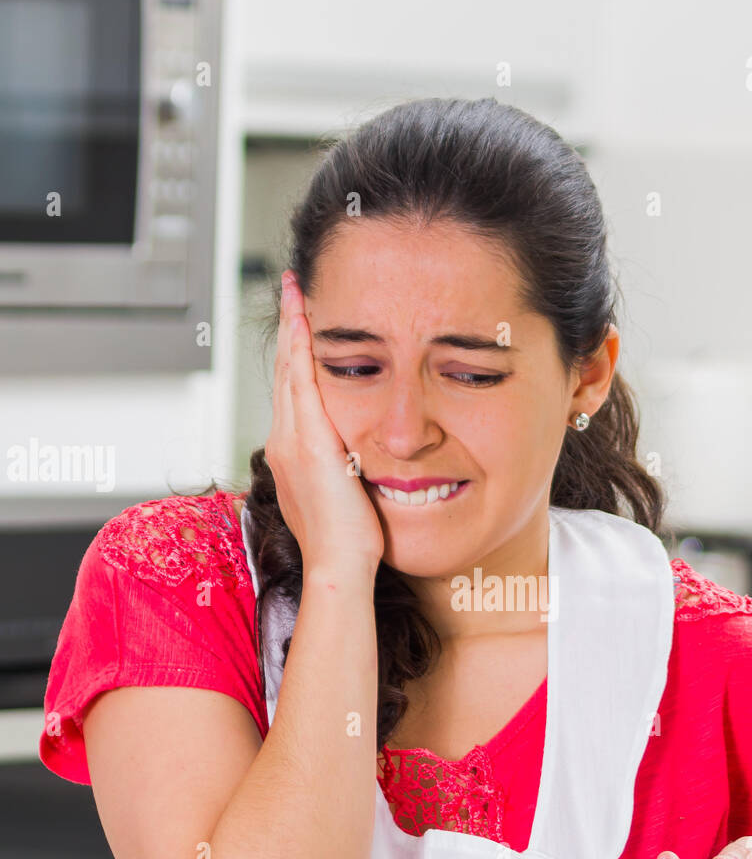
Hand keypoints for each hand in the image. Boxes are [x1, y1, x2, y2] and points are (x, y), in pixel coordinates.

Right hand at [265, 271, 385, 574]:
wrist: (338, 567)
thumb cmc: (348, 545)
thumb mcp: (346, 498)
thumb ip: (348, 473)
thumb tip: (360, 464)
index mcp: (294, 456)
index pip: (294, 394)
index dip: (296, 358)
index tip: (301, 328)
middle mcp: (285, 443)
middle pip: (285, 374)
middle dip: (290, 331)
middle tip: (292, 292)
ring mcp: (292, 441)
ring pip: (289, 371)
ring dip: (293, 329)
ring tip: (296, 293)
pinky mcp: (307, 442)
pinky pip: (300, 383)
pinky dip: (301, 349)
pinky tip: (305, 319)